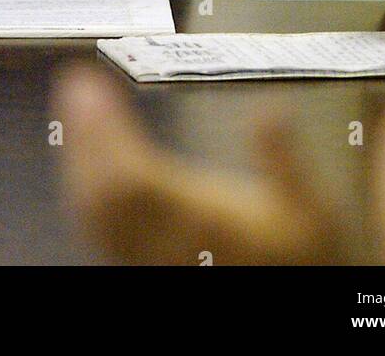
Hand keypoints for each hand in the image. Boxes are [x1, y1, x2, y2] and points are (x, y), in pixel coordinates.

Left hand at [53, 66, 342, 264]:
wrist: (295, 297)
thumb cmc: (302, 253)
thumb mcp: (311, 207)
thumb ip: (285, 159)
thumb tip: (271, 108)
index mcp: (202, 220)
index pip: (134, 177)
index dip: (103, 132)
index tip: (90, 85)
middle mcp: (165, 243)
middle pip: (104, 194)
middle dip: (84, 136)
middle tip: (75, 85)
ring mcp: (149, 259)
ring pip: (95, 217)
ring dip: (77, 160)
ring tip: (73, 113)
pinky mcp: (143, 265)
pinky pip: (101, 233)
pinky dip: (83, 191)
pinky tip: (83, 163)